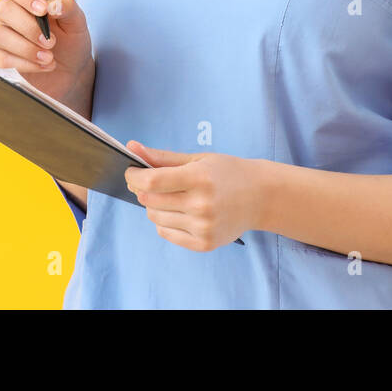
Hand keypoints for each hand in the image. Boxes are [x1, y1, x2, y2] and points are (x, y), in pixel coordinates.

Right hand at [0, 0, 94, 118]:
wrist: (71, 71)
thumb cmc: (70, 41)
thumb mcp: (76, 22)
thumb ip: (68, 6)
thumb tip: (54, 3)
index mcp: (26, 0)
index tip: (44, 10)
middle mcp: (9, 16)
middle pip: (3, 9)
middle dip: (29, 26)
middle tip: (51, 41)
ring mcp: (1, 37)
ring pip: (0, 35)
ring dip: (27, 48)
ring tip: (49, 57)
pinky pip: (1, 60)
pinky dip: (26, 64)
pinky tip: (44, 65)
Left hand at [124, 141, 262, 251]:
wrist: (261, 197)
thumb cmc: (227, 173)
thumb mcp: (197, 159)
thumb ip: (162, 157)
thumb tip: (131, 147)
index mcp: (200, 179)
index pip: (152, 182)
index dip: (134, 176)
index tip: (131, 172)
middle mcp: (201, 205)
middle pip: (150, 201)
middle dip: (142, 190)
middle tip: (151, 183)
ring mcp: (203, 227)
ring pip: (155, 218)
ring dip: (154, 206)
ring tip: (171, 197)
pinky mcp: (204, 243)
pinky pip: (166, 233)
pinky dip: (164, 222)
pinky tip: (178, 211)